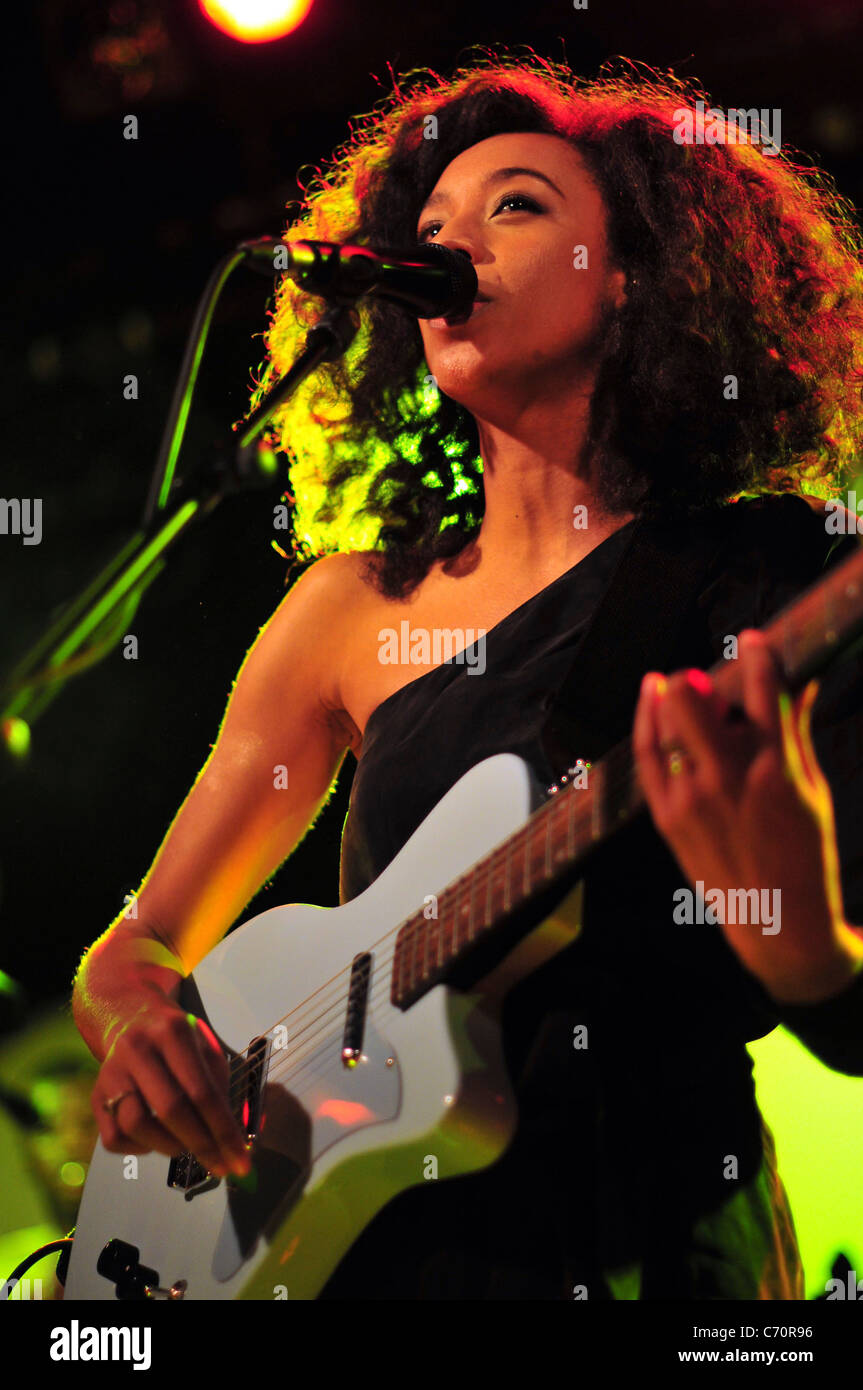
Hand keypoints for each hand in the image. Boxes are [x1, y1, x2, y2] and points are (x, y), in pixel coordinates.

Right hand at [91, 996, 250, 1175]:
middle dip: (201, 1145)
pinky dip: (140, 1149)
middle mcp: (137, 1049)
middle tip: (220, 1165)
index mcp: (173, 1033)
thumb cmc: (176, 1038)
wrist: (128, 1015)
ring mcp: (111, 1072)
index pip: (201, 1091)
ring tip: (187, 1146)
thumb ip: (221, 1088)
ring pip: (136, 1125)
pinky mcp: (95, 1095)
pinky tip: (156, 1139)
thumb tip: (236, 1139)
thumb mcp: (205, 1047)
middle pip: (170, 1109)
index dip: (223, 1131)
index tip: (240, 1162)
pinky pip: (114, 1137)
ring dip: (169, 1147)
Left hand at [632, 627, 862, 1002]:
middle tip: (710, 681)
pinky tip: (652, 698)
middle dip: (700, 678)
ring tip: (676, 684)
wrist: (775, 921)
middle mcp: (728, 779)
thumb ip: (796, 729)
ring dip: (672, 696)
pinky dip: (646, 722)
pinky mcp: (667, 816)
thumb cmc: (804, 852)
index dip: (759, 655)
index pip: (763, 690)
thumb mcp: (811, 787)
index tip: (756, 641)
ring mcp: (692, 799)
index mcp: (776, 769)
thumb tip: (798, 680)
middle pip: (692, 699)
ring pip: (665, 723)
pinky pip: (645, 756)